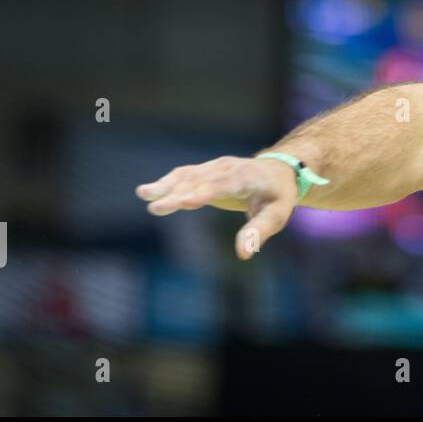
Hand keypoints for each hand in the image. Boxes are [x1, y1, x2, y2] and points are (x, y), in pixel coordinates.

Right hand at [136, 156, 300, 259]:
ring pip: (189, 175)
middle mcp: (228, 168)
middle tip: (155, 207)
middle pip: (200, 180)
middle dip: (178, 193)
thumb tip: (243, 254)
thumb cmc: (277, 197)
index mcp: (248, 177)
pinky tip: (148, 192)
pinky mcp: (206, 170)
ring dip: (166, 185)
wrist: (278, 172)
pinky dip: (167, 182)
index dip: (206, 192)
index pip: (225, 184)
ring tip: (144, 194)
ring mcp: (215, 167)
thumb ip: (259, 232)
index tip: (186, 201)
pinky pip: (185, 175)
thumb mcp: (277, 216)